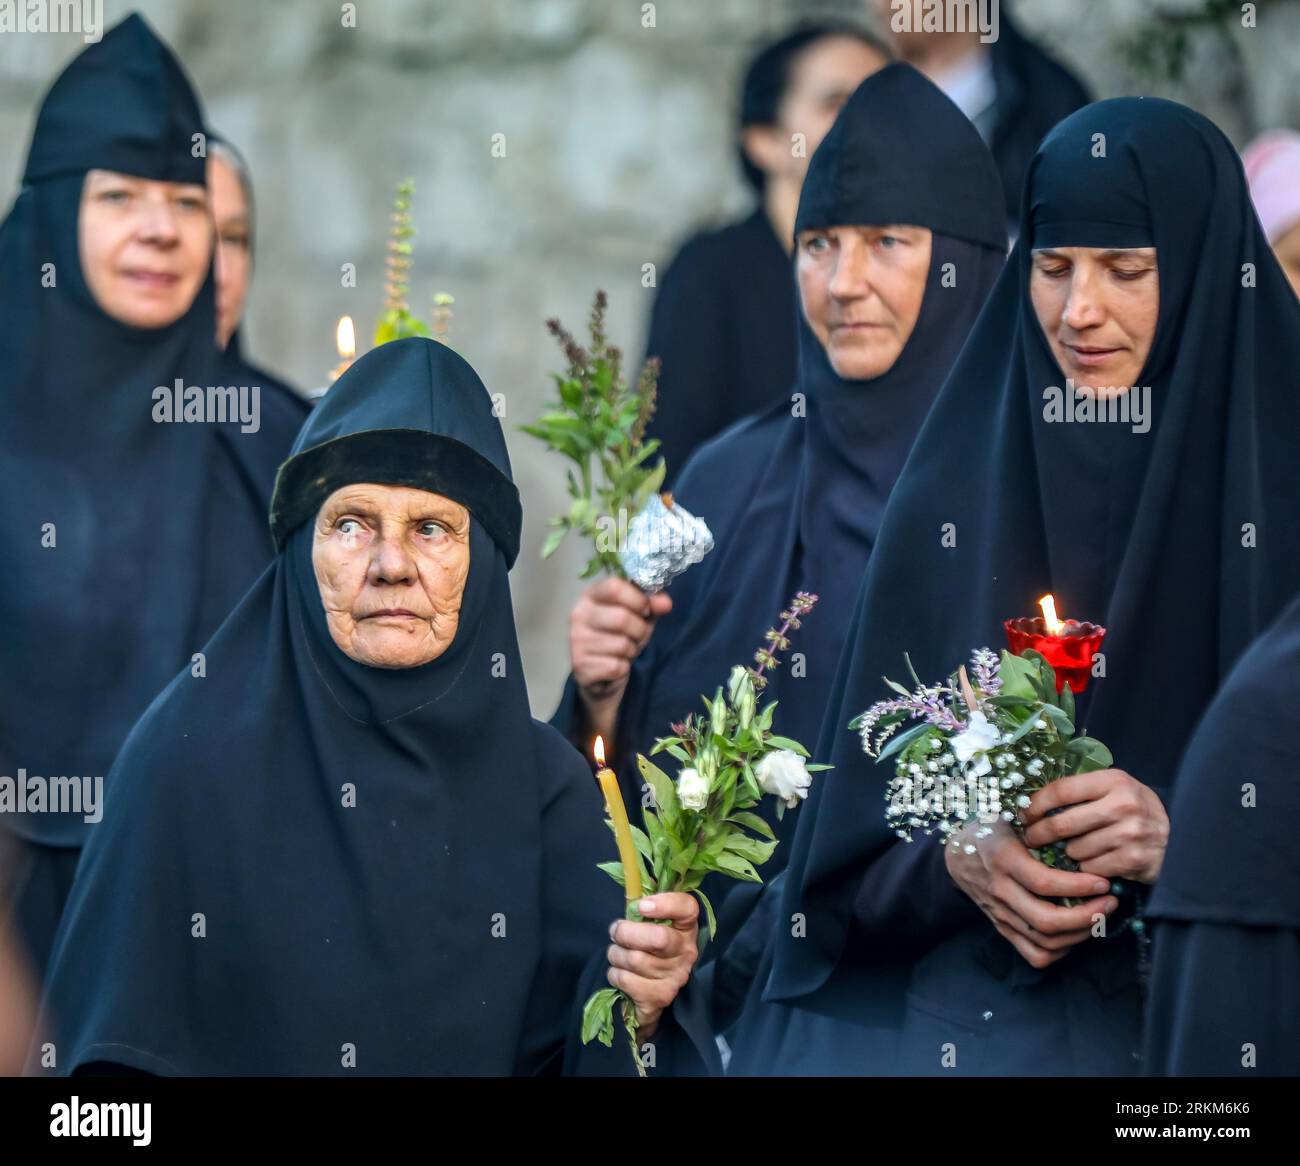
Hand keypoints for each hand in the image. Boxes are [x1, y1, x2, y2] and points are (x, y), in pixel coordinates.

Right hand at [570, 577, 670, 738]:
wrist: (601, 672)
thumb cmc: (619, 635)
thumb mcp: (639, 615)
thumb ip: (652, 604)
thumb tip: (665, 603)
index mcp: (591, 595)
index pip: (615, 587)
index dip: (638, 599)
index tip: (645, 609)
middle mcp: (579, 615)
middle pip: (622, 618)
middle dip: (640, 630)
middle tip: (637, 635)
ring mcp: (577, 641)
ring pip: (621, 644)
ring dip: (631, 650)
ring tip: (624, 650)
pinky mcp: (580, 666)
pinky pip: (616, 666)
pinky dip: (623, 668)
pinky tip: (614, 665)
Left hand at [606, 893, 698, 1038]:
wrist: (650, 993)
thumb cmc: (648, 949)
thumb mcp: (651, 925)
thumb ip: (646, 905)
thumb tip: (634, 880)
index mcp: (686, 928)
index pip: (687, 909)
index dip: (665, 904)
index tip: (641, 906)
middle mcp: (686, 952)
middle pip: (657, 938)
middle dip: (626, 932)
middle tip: (616, 931)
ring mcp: (675, 976)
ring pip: (635, 960)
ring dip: (616, 954)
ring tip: (617, 954)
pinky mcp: (660, 997)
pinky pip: (626, 980)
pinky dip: (615, 974)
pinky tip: (621, 974)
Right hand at [944, 819, 1118, 968]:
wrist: (955, 856)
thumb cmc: (990, 832)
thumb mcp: (1009, 819)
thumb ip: (1040, 824)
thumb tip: (1083, 825)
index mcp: (1003, 860)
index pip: (1044, 883)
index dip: (1079, 886)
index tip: (1104, 882)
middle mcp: (1000, 891)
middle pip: (1046, 921)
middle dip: (1087, 916)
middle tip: (1109, 902)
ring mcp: (1000, 914)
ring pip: (1045, 942)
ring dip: (1079, 935)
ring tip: (1099, 917)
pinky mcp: (1002, 929)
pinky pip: (1034, 954)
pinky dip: (1060, 951)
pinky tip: (1075, 933)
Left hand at [1020, 769, 1168, 883]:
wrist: (1179, 838)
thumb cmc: (1134, 810)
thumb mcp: (1113, 789)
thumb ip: (1081, 791)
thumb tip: (1031, 802)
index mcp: (1113, 781)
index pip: (1061, 790)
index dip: (1035, 804)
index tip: (1022, 814)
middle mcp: (1123, 805)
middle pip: (1062, 824)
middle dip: (1039, 834)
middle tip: (1030, 839)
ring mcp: (1130, 834)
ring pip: (1075, 850)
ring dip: (1068, 853)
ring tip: (1076, 848)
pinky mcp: (1134, 860)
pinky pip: (1091, 869)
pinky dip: (1087, 868)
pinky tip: (1095, 861)